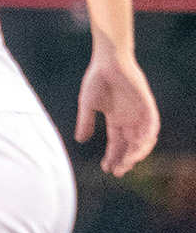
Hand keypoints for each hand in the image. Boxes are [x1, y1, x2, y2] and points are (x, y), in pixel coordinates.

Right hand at [76, 52, 158, 175]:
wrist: (107, 61)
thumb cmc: (97, 79)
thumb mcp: (88, 105)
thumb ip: (86, 122)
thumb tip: (80, 140)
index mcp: (116, 120)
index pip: (117, 143)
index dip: (112, 156)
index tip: (106, 169)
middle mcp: (130, 119)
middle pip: (131, 145)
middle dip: (125, 159)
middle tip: (118, 171)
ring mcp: (140, 112)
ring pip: (143, 138)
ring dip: (137, 152)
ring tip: (129, 162)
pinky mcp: (147, 104)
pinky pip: (152, 124)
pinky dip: (148, 136)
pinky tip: (140, 147)